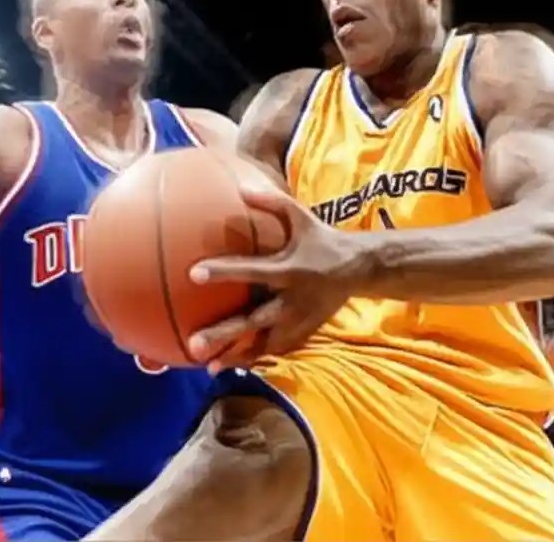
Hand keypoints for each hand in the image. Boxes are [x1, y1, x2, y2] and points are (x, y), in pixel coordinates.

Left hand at [186, 184, 366, 371]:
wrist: (360, 269)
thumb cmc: (322, 238)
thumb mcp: (302, 216)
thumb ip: (273, 201)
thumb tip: (242, 187)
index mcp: (290, 270)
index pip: (252, 271)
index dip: (224, 272)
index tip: (193, 273)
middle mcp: (293, 300)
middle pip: (255, 321)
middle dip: (225, 333)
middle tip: (194, 342)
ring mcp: (299, 320)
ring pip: (264, 344)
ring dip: (237, 356)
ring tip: (209, 366)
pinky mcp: (304, 332)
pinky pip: (276, 349)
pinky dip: (255, 359)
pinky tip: (231, 366)